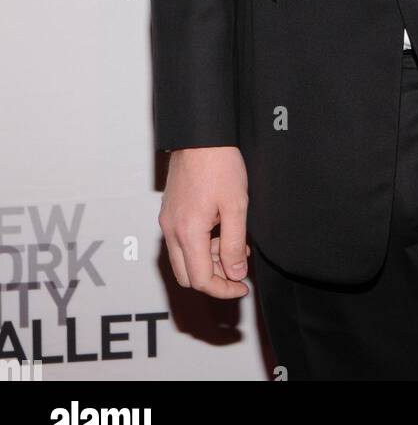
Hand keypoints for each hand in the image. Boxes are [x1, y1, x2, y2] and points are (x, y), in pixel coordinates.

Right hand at [159, 146, 250, 298]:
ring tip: (235, 244)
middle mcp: (171, 230)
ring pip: (183, 259)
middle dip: (214, 278)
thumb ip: (234, 244)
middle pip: (187, 276)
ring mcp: (168, 221)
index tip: (242, 286)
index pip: (200, 280)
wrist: (200, 135)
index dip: (223, 289)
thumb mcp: (236, 206)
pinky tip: (221, 231)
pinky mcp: (169, 212)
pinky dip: (200, 246)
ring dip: (208, 260)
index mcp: (188, 232)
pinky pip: (181, 241)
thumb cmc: (220, 165)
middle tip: (238, 268)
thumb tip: (235, 274)